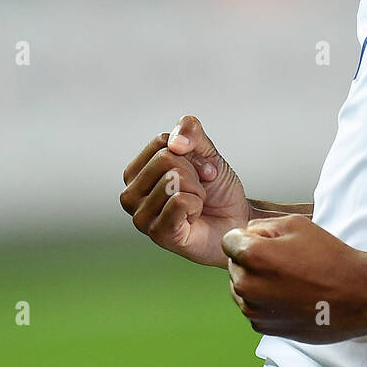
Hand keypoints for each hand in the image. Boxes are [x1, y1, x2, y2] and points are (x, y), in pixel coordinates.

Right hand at [120, 114, 248, 266]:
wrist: (235, 220)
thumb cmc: (216, 189)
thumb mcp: (205, 150)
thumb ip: (190, 132)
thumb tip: (176, 143)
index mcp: (135, 173)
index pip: (161, 142)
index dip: (189, 152)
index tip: (198, 170)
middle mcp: (130, 195)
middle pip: (166, 159)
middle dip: (194, 171)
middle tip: (200, 189)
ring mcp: (141, 217)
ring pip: (173, 179)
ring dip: (197, 189)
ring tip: (197, 204)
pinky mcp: (158, 234)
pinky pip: (180, 201)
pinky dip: (197, 204)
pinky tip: (194, 217)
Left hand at [222, 214, 366, 342]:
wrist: (356, 296)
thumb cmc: (330, 259)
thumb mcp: (297, 224)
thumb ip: (263, 225)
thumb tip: (248, 235)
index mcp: (252, 256)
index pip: (229, 241)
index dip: (249, 238)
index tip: (268, 242)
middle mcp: (247, 285)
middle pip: (234, 265)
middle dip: (251, 260)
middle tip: (285, 260)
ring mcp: (254, 310)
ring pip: (241, 288)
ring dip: (257, 281)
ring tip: (289, 279)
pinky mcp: (264, 327)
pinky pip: (253, 308)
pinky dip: (265, 301)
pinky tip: (290, 296)